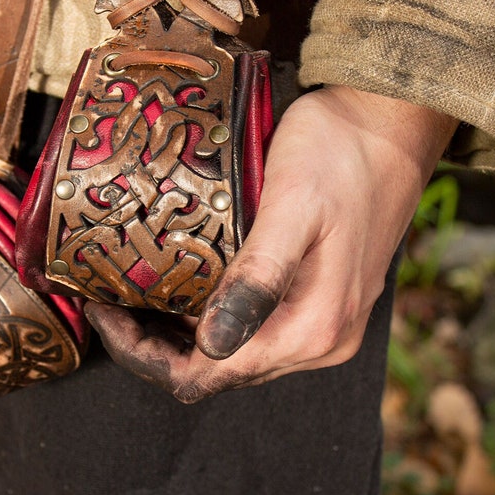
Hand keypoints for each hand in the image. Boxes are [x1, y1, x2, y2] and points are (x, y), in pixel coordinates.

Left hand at [85, 85, 457, 401]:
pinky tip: (176, 285)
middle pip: (217, 370)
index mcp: (312, 328)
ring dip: (176, 333)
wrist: (393, 121)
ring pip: (231, 352)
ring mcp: (323, 324)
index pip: (208, 374)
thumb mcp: (291, 209)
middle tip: (105, 299)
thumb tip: (212, 345)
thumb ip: (256, 280)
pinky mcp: (319, 301)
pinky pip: (250, 328)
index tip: (102, 312)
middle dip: (152, 345)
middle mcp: (321, 341)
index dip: (145, 355)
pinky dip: (205, 316)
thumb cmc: (339, 153)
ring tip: (127, 293)